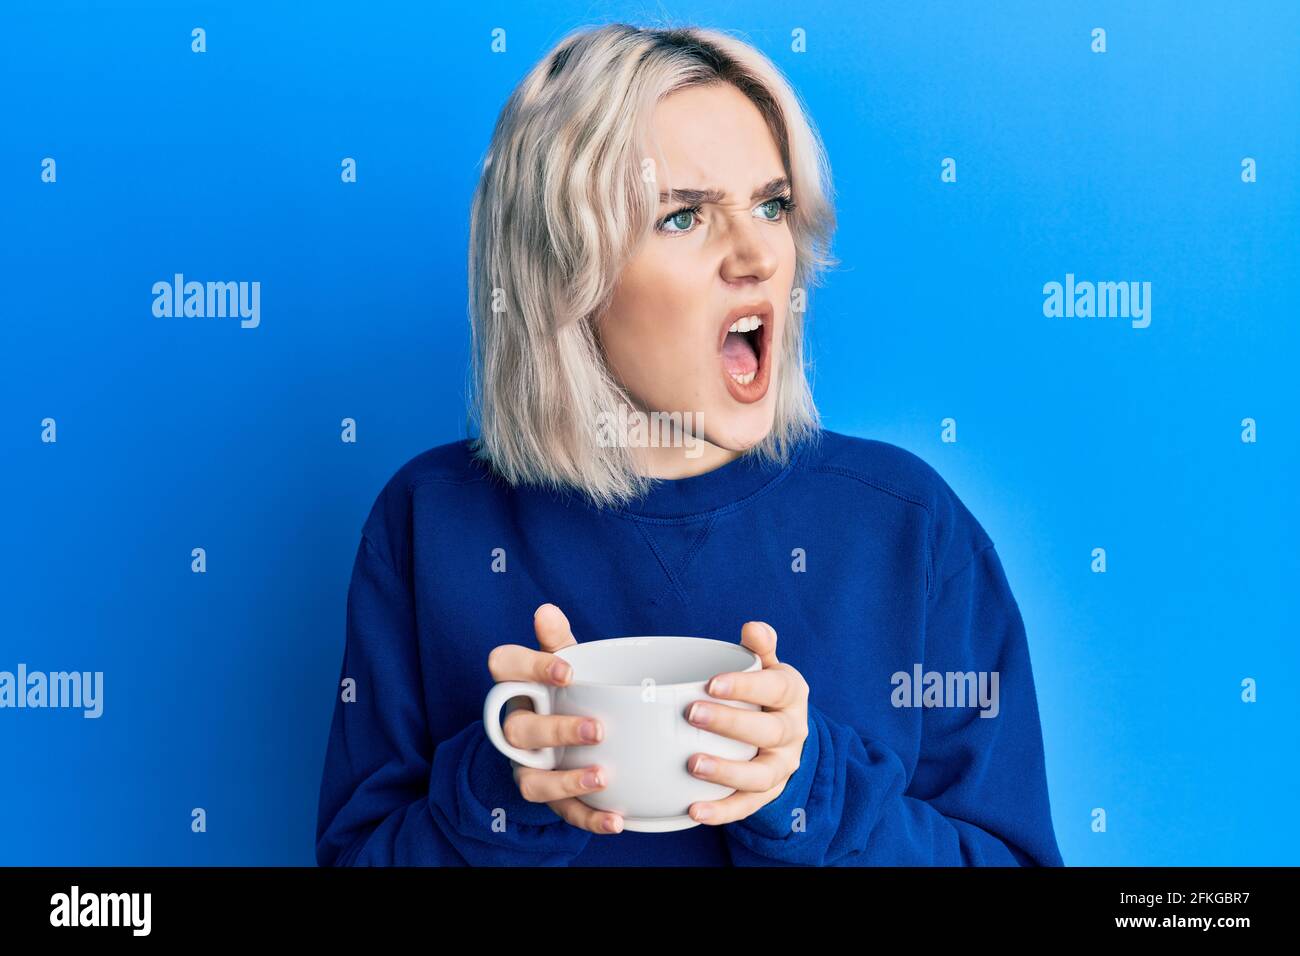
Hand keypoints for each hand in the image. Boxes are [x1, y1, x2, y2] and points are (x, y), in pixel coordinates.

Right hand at [486, 603, 624, 834]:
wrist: (555, 740)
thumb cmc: (563, 691)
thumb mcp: (562, 661)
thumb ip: (558, 640)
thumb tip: (546, 609)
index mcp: (516, 685)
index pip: (504, 667)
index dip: (529, 668)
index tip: (567, 671)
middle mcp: (514, 727)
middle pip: (519, 730)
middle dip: (557, 731)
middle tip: (598, 729)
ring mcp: (528, 765)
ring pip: (532, 779)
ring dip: (567, 782)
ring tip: (603, 777)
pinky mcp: (548, 796)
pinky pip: (562, 813)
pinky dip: (589, 819)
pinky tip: (616, 819)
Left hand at [683, 621, 809, 824]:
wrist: (782, 733)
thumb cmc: (764, 691)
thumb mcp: (766, 665)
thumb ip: (759, 648)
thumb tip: (753, 626)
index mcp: (792, 695)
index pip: (776, 688)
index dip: (746, 686)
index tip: (711, 683)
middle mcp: (793, 732)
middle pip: (769, 731)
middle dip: (731, 724)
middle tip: (692, 714)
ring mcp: (782, 766)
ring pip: (761, 775)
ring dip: (727, 771)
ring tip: (693, 765)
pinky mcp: (768, 794)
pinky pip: (747, 806)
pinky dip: (722, 811)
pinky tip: (694, 810)